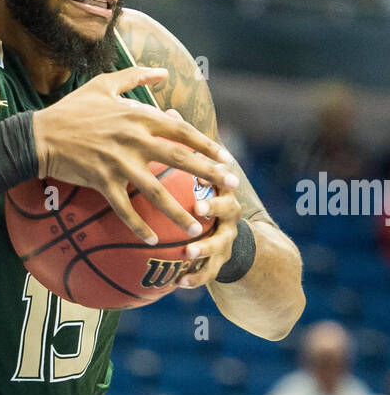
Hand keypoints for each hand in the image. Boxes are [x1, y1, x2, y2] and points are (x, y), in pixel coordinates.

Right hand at [32, 66, 239, 244]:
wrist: (40, 135)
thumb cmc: (71, 109)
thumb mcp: (104, 85)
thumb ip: (136, 77)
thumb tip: (163, 72)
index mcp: (138, 116)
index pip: (181, 130)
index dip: (206, 144)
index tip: (225, 156)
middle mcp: (134, 139)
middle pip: (180, 159)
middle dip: (209, 173)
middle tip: (231, 187)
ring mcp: (119, 162)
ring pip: (157, 190)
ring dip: (178, 211)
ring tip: (197, 227)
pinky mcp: (102, 182)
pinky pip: (125, 208)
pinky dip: (138, 225)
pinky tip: (152, 239)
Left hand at [176, 116, 242, 287]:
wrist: (227, 240)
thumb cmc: (203, 197)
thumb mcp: (196, 173)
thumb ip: (181, 147)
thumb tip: (165, 109)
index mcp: (222, 188)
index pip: (222, 174)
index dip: (216, 168)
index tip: (204, 163)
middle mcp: (229, 212)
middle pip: (228, 208)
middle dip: (215, 207)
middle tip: (198, 207)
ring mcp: (225, 238)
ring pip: (218, 244)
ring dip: (203, 249)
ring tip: (186, 253)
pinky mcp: (218, 263)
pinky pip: (206, 274)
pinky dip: (194, 279)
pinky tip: (178, 284)